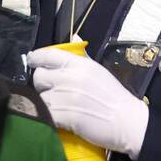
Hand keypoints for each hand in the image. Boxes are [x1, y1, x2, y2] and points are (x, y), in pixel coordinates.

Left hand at [28, 48, 149, 156]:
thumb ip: (82, 56)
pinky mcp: (64, 117)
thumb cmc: (114, 97)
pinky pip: (45, 114)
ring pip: (39, 97)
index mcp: (79, 65)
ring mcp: (66, 98)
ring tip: (57, 107)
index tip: (33, 61)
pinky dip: (48, 117)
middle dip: (42, 84)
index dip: (36, 58)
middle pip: (39, 76)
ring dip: (45, 103)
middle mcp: (70, 78)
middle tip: (51, 91)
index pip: (48, 54)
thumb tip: (74, 38)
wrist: (128, 122)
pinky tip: (57, 119)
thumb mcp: (99, 71)